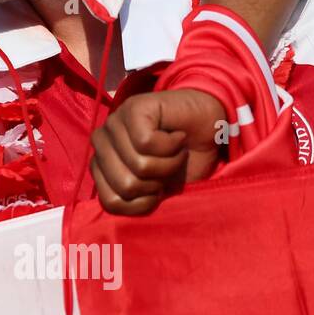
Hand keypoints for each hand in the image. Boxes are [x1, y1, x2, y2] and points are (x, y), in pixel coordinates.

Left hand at [89, 89, 225, 215]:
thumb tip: (116, 206)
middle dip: (157, 182)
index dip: (144, 201)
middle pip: (124, 186)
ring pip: (139, 165)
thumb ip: (130, 202)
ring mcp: (115, 122)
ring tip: (175, 149)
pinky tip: (177, 136)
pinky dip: (172, 146)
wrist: (213, 130)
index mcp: (100, 164)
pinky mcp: (133, 108)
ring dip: (169, 164)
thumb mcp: (156, 192)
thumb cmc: (183, 163)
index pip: (110, 202)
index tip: (158, 184)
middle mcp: (101, 141)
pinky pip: (146, 143)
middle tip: (168, 164)